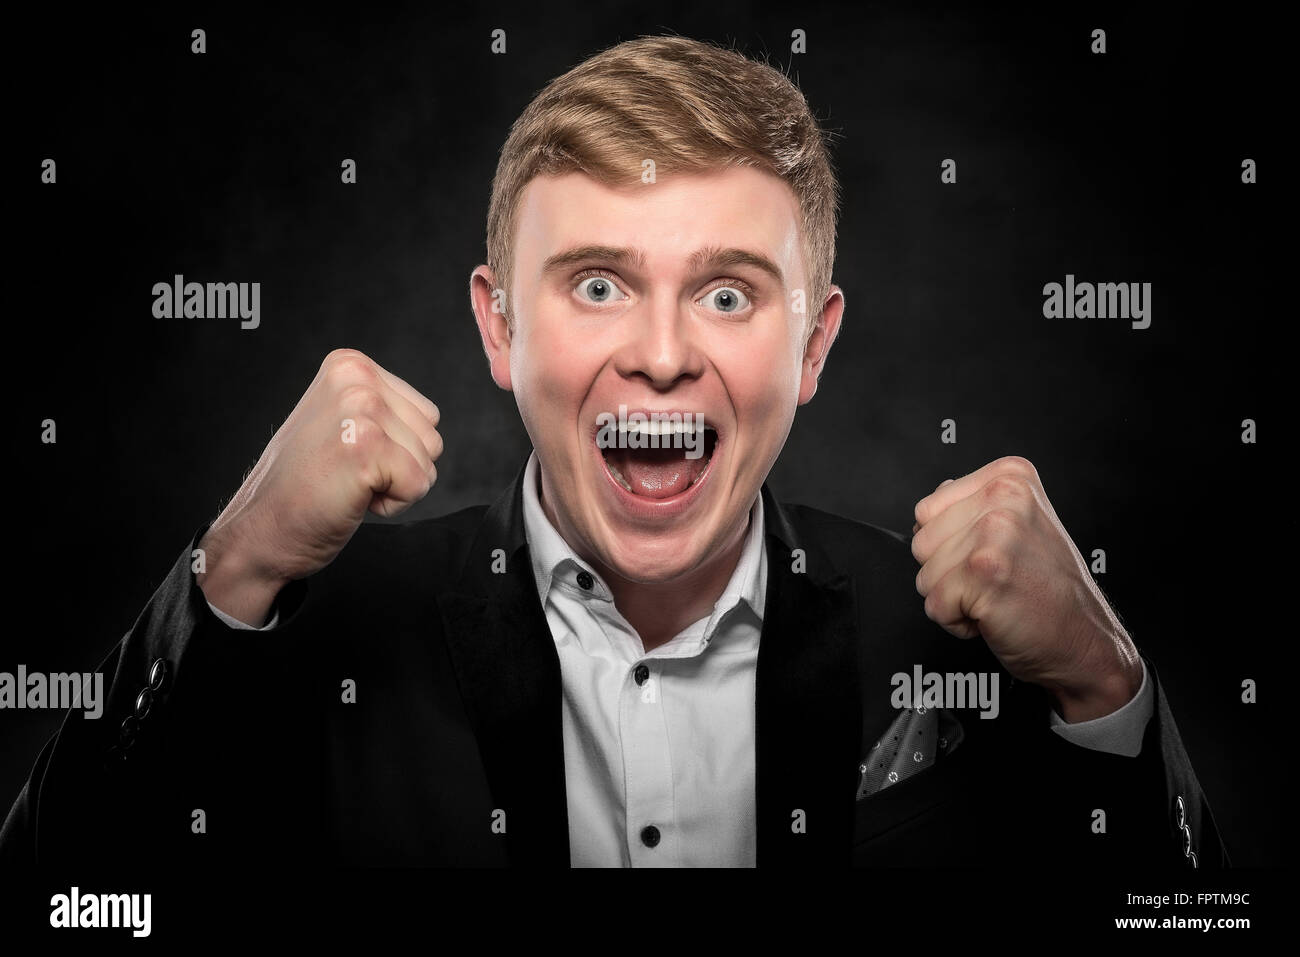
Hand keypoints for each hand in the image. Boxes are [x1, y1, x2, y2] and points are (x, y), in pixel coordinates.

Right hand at [197, 349, 441, 624]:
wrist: (261, 530)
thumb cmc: (304, 485)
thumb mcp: (340, 422)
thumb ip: (382, 408)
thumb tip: (431, 417)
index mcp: (351, 365)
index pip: (426, 415)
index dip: (395, 448)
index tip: (347, 455)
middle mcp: (356, 377)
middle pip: (432, 436)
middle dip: (399, 466)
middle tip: (344, 473)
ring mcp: (360, 408)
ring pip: (429, 460)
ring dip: (395, 484)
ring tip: (346, 482)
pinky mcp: (366, 446)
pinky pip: (419, 485)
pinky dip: (392, 504)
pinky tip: (350, 497)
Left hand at [910, 456, 1142, 721]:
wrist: (1085, 641)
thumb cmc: (1049, 592)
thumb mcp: (1018, 528)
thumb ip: (972, 509)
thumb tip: (928, 509)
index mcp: (1009, 478)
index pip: (927, 509)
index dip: (948, 546)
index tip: (990, 557)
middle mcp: (1004, 498)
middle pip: (920, 541)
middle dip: (946, 572)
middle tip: (995, 580)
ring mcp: (995, 533)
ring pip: (924, 574)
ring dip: (952, 598)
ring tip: (996, 596)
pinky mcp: (985, 572)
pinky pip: (934, 604)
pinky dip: (957, 622)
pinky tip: (994, 614)